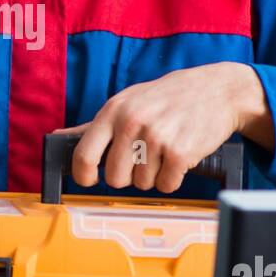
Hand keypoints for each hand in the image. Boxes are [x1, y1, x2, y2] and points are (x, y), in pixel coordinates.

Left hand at [61, 62, 274, 194]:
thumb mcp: (128, 101)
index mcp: (113, 110)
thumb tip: (59, 137)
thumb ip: (94, 124)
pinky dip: (173, 179)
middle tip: (143, 159)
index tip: (90, 180)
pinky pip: (166, 185)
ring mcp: (156, 138)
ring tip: (164, 151)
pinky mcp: (180, 153)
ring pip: (142, 184)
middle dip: (128, 175)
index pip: (84, 154)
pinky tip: (178, 158)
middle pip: (115, 178)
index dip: (84, 175)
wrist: (216, 90)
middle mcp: (132, 123)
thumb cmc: (168, 98)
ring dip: (154, 175)